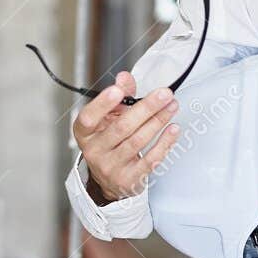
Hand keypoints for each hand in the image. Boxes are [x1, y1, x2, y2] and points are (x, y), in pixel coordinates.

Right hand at [71, 71, 179, 203]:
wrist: (110, 180)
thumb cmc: (109, 142)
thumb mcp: (108, 118)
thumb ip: (118, 97)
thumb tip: (124, 78)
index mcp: (85, 132)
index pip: (88, 117)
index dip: (102, 104)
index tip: (119, 90)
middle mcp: (95, 150)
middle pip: (121, 127)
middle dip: (146, 108)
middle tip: (164, 94)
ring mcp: (111, 167)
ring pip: (138, 141)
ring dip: (158, 121)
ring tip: (172, 106)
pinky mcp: (129, 179)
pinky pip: (149, 160)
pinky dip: (164, 143)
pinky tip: (172, 129)